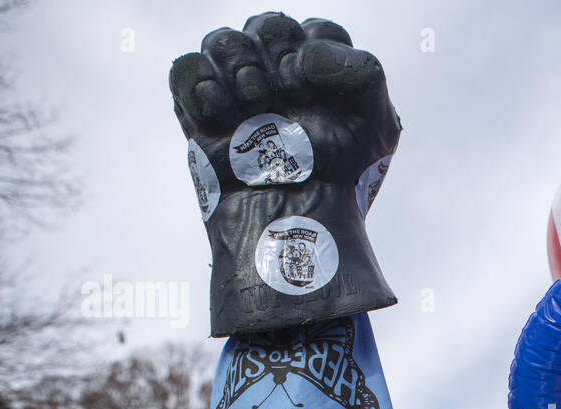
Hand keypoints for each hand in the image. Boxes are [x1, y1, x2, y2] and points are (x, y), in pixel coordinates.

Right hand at [169, 13, 401, 335]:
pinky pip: (185, 70)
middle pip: (266, 26)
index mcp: (324, 73)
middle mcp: (279, 75)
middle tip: (277, 96)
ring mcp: (237, 93)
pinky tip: (220, 114)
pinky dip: (198, 82)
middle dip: (271, 53)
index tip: (308, 85)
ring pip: (221, 40)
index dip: (310, 51)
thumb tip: (308, 52)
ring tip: (250, 105)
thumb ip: (362, 73)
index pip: (316, 31)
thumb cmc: (341, 180)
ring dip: (236, 65)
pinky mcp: (200, 113)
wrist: (296, 229)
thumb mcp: (375, 127)